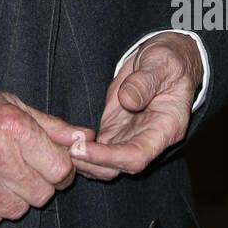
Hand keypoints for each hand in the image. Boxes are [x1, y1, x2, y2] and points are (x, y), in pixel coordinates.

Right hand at [0, 82, 93, 226]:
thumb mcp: (8, 104)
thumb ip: (50, 126)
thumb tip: (86, 138)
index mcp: (13, 128)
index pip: (60, 169)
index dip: (61, 169)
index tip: (51, 165)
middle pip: (43, 194)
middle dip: (38, 183)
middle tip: (20, 167)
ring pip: (19, 210)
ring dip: (14, 197)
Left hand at [70, 33, 202, 180]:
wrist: (164, 60)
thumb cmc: (168, 62)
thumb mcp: (161, 63)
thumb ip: (145, 81)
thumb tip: (128, 100)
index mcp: (166, 128)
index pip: (137, 156)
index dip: (109, 158)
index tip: (83, 149)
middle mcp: (147, 140)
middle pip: (118, 167)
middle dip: (90, 163)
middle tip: (64, 148)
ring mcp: (129, 138)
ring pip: (105, 165)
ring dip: (82, 161)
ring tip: (59, 146)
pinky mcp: (115, 131)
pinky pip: (97, 151)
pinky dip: (80, 151)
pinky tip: (61, 142)